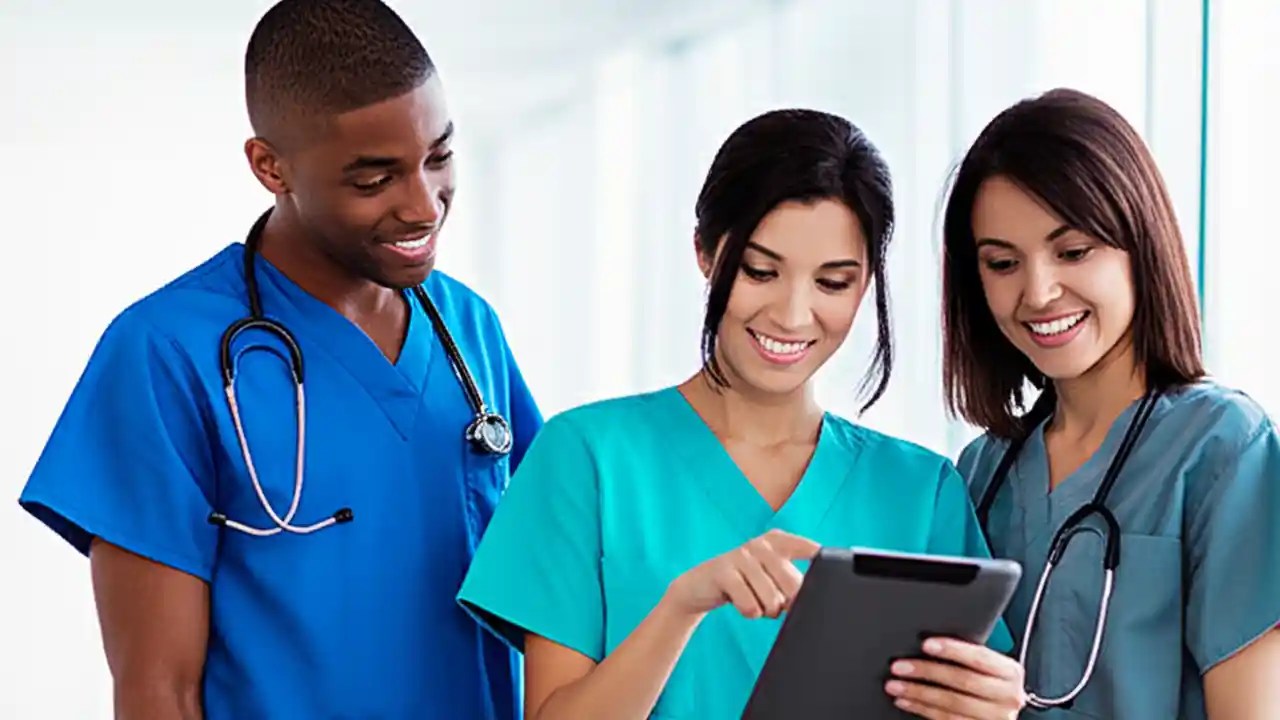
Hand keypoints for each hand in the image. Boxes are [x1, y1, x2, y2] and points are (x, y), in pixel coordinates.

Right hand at [662, 529, 819, 619]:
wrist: (699, 587)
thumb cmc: (744, 585)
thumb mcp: (771, 580)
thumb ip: (793, 585)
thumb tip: (818, 598)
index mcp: (778, 541)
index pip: (812, 551)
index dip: (826, 566)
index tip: (838, 577)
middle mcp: (761, 544)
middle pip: (794, 585)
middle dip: (787, 604)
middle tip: (774, 603)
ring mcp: (741, 555)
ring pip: (772, 600)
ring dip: (765, 611)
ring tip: (755, 602)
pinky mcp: (723, 571)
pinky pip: (750, 606)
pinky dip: (749, 613)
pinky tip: (741, 603)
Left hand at [885, 637, 1025, 719]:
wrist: (997, 714)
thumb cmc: (987, 684)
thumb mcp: (987, 669)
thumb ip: (967, 657)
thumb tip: (928, 644)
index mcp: (1010, 673)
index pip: (979, 657)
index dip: (952, 649)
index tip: (926, 644)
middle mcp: (1008, 697)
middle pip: (962, 680)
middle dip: (926, 672)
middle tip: (899, 666)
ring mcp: (995, 718)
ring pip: (951, 704)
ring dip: (918, 694)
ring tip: (895, 685)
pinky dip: (922, 709)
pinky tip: (907, 701)